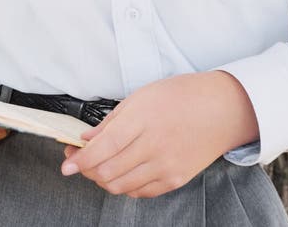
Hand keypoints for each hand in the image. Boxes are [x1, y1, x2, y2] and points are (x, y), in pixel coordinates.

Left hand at [60, 71, 258, 198]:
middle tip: (80, 160)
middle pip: (107, 172)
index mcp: (142, 119)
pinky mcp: (175, 180)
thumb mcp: (141, 97)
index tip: (66, 164)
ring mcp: (165, 167)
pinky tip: (123, 171)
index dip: (79, 160)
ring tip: (100, 165)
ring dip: (103, 179)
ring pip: (120, 186)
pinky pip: (140, 192)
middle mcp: (153, 146)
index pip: (102, 148)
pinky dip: (125, 185)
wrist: (221, 109)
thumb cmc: (182, 95)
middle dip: (87, 170)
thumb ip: (112, 121)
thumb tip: (87, 139)